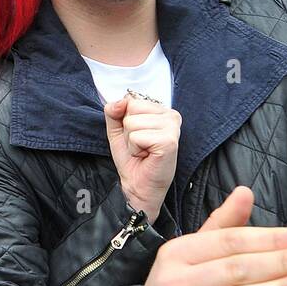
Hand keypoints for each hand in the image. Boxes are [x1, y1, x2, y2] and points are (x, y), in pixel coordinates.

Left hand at [104, 93, 180, 221]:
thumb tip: (118, 102)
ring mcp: (172, 127)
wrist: (137, 185)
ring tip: (143, 151)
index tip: (137, 137)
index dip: (126, 121)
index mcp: (162, 110)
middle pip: (131, 109)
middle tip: (140, 146)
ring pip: (132, 122)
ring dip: (131, 141)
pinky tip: (146, 156)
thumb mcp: (118, 130)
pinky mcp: (169, 141)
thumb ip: (114, 112)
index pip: (132, 100)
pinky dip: (135, 149)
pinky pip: (137, 136)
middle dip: (128, 130)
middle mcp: (171, 115)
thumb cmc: (132, 159)